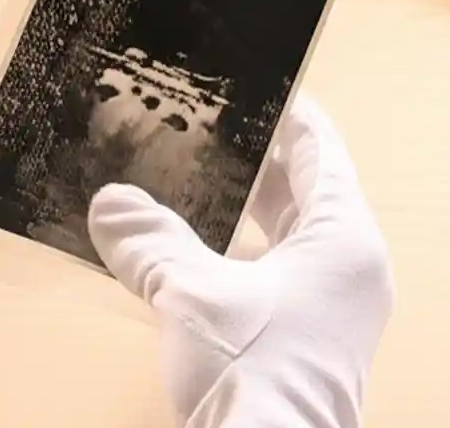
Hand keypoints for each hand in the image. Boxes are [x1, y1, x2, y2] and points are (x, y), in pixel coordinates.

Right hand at [87, 94, 392, 427]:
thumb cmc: (256, 370)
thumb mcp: (193, 294)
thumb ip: (150, 242)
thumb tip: (107, 202)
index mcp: (342, 240)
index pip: (320, 150)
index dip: (287, 111)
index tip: (250, 79)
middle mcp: (343, 268)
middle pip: (298, 192)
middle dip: (249, 159)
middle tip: (199, 121)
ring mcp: (323, 307)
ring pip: (277, 236)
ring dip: (232, 210)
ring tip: (180, 175)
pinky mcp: (296, 338)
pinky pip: (261, 274)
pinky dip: (225, 253)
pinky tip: (178, 246)